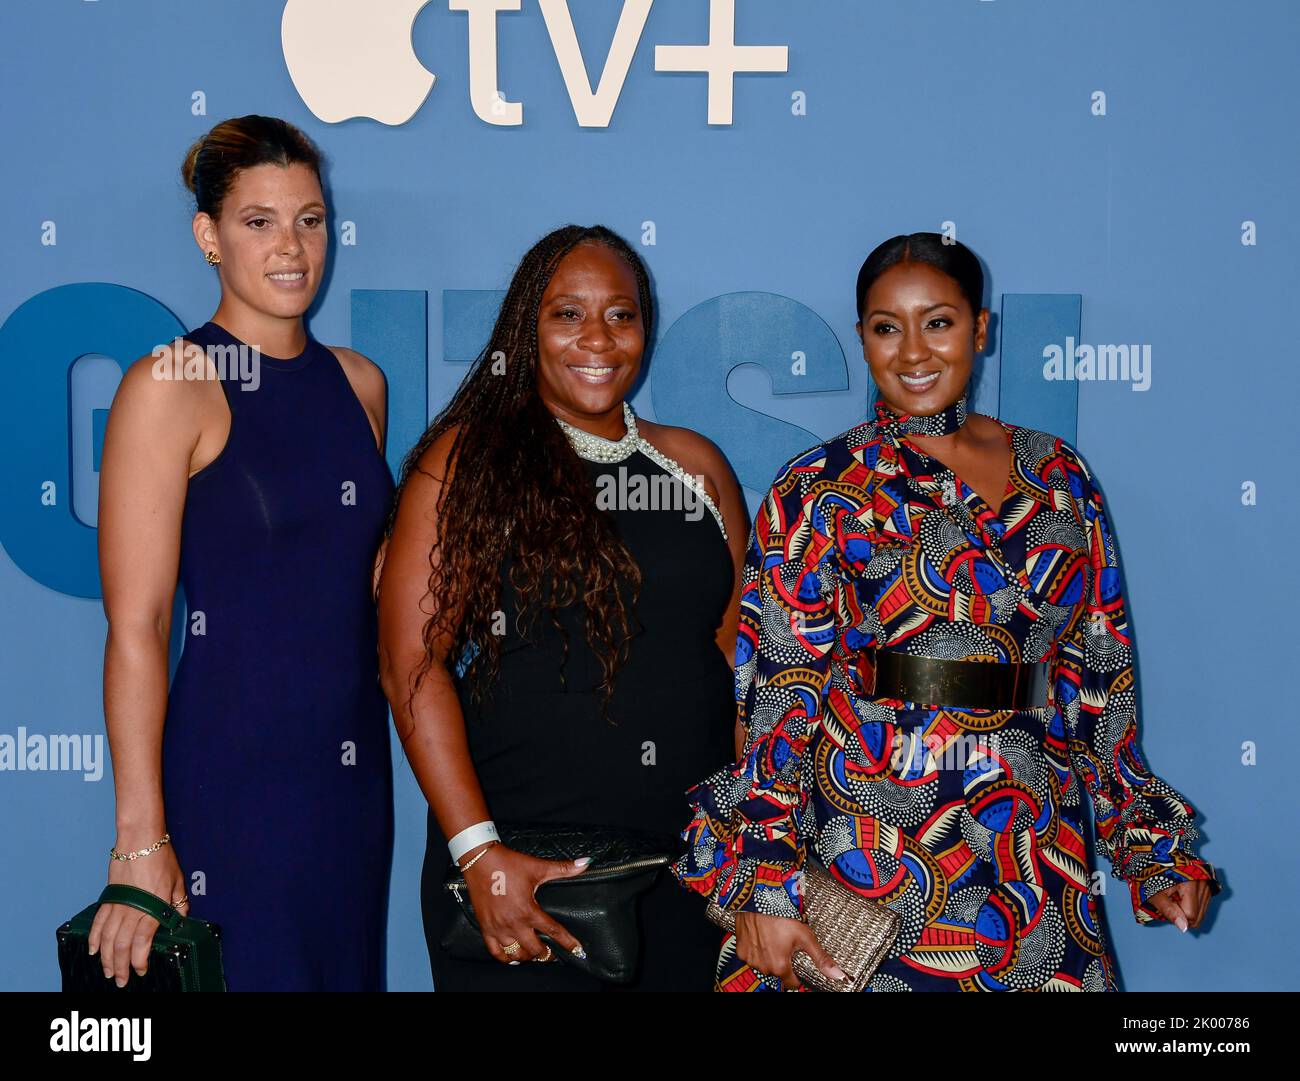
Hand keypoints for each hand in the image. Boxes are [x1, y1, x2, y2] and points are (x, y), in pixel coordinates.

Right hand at [87, 841, 186, 986]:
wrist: (140, 839)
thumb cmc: (161, 857)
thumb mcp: (178, 881)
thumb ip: (179, 902)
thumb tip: (180, 918)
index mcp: (152, 908)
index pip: (142, 942)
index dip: (140, 960)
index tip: (141, 970)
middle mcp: (133, 910)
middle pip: (121, 946)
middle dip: (120, 966)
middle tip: (120, 980)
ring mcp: (118, 904)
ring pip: (107, 938)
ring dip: (106, 958)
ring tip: (107, 971)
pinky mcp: (108, 897)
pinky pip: (98, 922)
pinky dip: (94, 938)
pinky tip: (93, 950)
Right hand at [460, 844, 588, 963]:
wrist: (480, 860)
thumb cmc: (508, 864)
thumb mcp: (538, 867)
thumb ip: (563, 869)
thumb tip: (584, 863)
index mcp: (527, 910)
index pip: (553, 931)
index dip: (567, 942)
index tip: (576, 949)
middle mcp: (513, 923)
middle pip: (535, 949)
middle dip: (546, 954)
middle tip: (553, 954)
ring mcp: (498, 928)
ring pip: (516, 954)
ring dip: (528, 956)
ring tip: (534, 954)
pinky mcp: (486, 928)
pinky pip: (496, 952)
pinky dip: (506, 958)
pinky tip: (513, 956)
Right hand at [734, 911, 846, 990]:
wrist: (756, 899)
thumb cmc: (781, 915)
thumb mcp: (805, 935)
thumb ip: (821, 958)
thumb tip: (838, 976)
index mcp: (780, 966)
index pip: (792, 983)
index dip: (797, 974)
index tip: (798, 962)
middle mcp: (763, 966)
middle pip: (778, 973)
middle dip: (783, 963)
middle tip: (786, 945)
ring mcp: (750, 959)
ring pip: (764, 965)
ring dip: (769, 957)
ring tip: (773, 939)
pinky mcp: (740, 950)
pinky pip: (751, 956)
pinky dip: (756, 950)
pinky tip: (761, 937)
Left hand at [1148, 879, 1213, 931]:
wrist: (1159, 857)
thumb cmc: (1154, 874)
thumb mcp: (1155, 894)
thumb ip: (1169, 911)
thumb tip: (1184, 928)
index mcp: (1191, 883)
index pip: (1191, 914)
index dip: (1176, 914)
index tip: (1166, 903)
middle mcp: (1204, 884)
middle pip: (1198, 916)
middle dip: (1182, 914)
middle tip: (1170, 901)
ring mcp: (1208, 885)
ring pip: (1201, 913)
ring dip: (1187, 910)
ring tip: (1175, 896)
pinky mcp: (1209, 886)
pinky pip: (1203, 905)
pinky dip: (1192, 905)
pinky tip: (1182, 895)